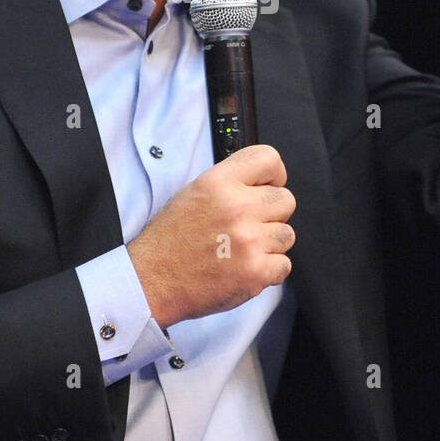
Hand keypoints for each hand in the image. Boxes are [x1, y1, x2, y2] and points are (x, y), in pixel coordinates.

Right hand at [127, 144, 295, 328]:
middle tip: (250, 225)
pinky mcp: (255, 272)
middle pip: (286, 200)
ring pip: (287, 234)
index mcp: (219, 182)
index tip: (268, 187)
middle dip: (272, 213)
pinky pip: (284, 265)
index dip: (274, 174)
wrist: (152, 281)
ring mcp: (248, 240)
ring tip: (243, 249)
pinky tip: (244, 268)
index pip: (269, 159)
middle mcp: (236, 207)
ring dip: (270, 244)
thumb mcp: (194, 193)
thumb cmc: (170, 240)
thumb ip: (230, 183)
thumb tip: (263, 182)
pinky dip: (268, 270)